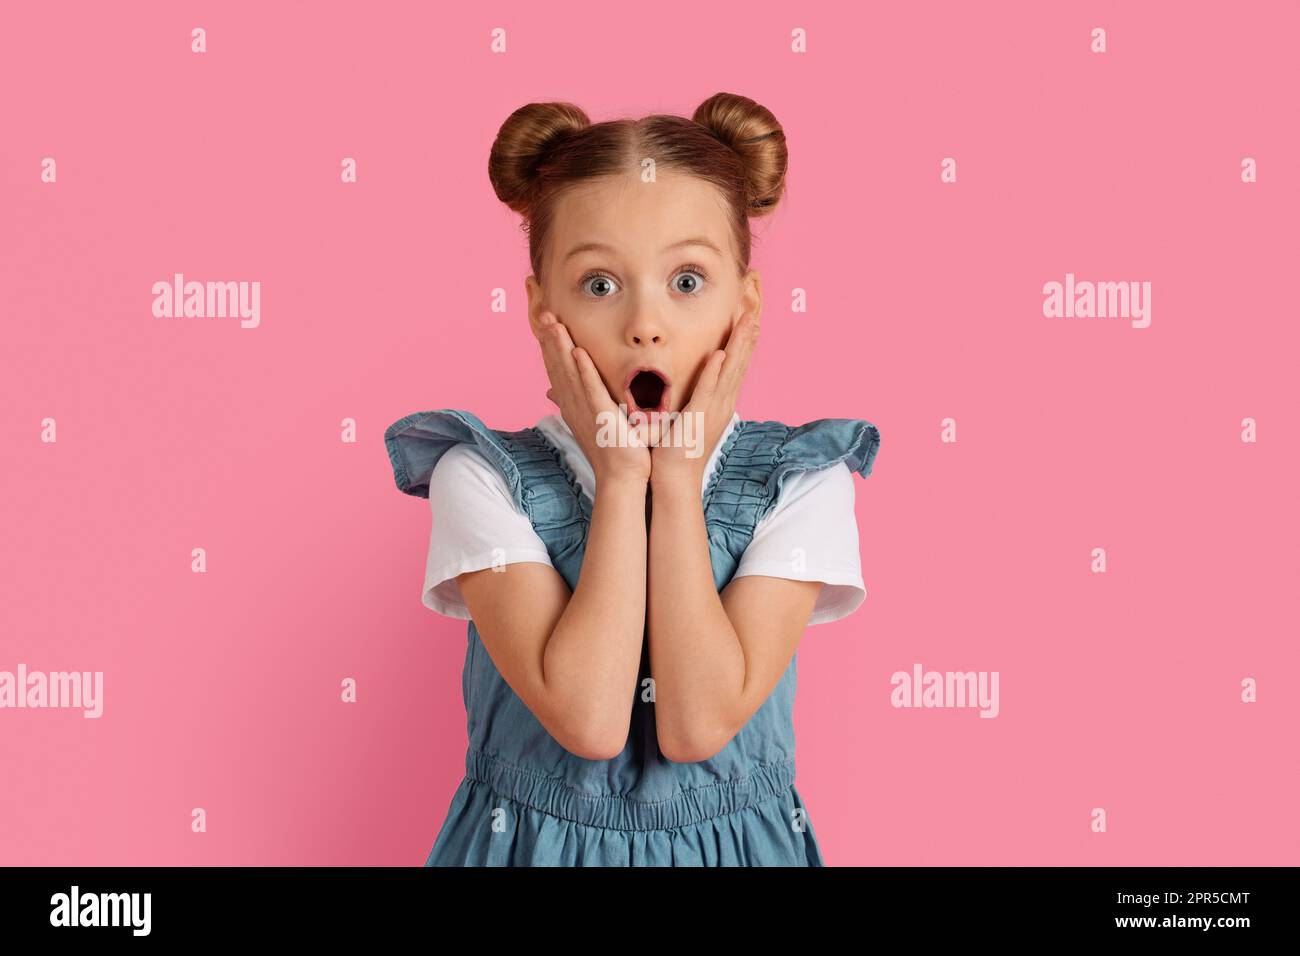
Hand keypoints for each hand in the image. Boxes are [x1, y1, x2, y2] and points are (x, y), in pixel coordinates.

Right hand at [534, 310, 651, 486]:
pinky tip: (577, 352)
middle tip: (542, 312)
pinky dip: (583, 371)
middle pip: (557, 366)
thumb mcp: (591, 421)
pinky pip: (591, 391)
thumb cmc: (610, 451)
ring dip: (560, 347)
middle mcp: (574, 405)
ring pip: (569, 373)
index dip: (548, 344)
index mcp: (572, 404)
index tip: (544, 320)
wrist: (623, 478)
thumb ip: (575, 401)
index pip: (557, 368)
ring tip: (552, 323)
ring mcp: (586, 411)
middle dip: (549, 339)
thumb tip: (550, 391)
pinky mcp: (602, 418)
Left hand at [649, 311, 758, 487]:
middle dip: (747, 338)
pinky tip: (720, 354)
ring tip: (747, 323)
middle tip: (755, 313)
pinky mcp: (697, 418)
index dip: (743, 344)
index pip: (736, 368)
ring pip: (729, 372)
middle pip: (739, 365)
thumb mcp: (691, 418)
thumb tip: (698, 384)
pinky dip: (714, 372)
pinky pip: (706, 390)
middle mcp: (722, 405)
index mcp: (720, 404)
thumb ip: (697, 399)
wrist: (675, 479)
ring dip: (738, 346)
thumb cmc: (678, 450)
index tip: (749, 322)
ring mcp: (712, 411)